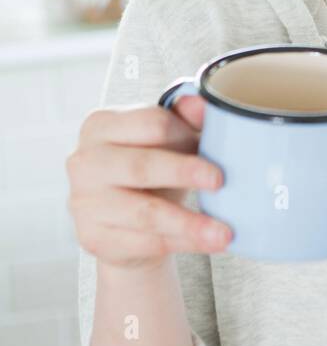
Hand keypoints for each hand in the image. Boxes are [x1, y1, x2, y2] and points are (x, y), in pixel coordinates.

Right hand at [66, 94, 232, 271]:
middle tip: (220, 181)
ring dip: (189, 223)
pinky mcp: (93, 238)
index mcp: (100, 125)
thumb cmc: (149, 170)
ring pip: (145, 213)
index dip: (185, 133)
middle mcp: (84, 162)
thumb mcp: (165, 141)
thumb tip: (201, 102)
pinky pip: (144, 243)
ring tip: (222, 231)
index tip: (214, 143)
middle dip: (184, 173)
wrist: (127, 223)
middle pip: (141, 166)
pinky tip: (206, 243)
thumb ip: (183, 117)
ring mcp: (84, 203)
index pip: (150, 123)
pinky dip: (181, 243)